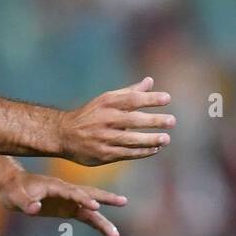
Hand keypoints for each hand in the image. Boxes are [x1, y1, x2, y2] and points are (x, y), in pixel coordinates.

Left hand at [0, 169, 128, 235]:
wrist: (14, 187)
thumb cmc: (14, 190)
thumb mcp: (15, 196)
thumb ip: (25, 202)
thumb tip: (35, 210)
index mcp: (57, 186)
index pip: (73, 192)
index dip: (84, 199)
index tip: (95, 206)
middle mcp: (67, 192)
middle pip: (90, 194)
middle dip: (106, 198)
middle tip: (123, 201)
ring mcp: (70, 200)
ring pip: (91, 207)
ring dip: (104, 218)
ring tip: (116, 233)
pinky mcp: (68, 208)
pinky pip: (85, 216)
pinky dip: (96, 222)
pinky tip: (107, 231)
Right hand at [58, 77, 174, 165]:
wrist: (63, 134)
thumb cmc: (91, 114)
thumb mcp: (107, 99)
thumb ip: (129, 92)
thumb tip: (150, 81)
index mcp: (107, 103)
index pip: (132, 99)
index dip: (150, 98)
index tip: (167, 98)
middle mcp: (106, 120)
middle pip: (133, 120)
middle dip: (154, 121)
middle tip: (172, 121)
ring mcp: (104, 138)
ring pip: (131, 140)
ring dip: (150, 140)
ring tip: (166, 139)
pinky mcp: (103, 155)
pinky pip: (126, 154)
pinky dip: (142, 152)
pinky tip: (155, 149)